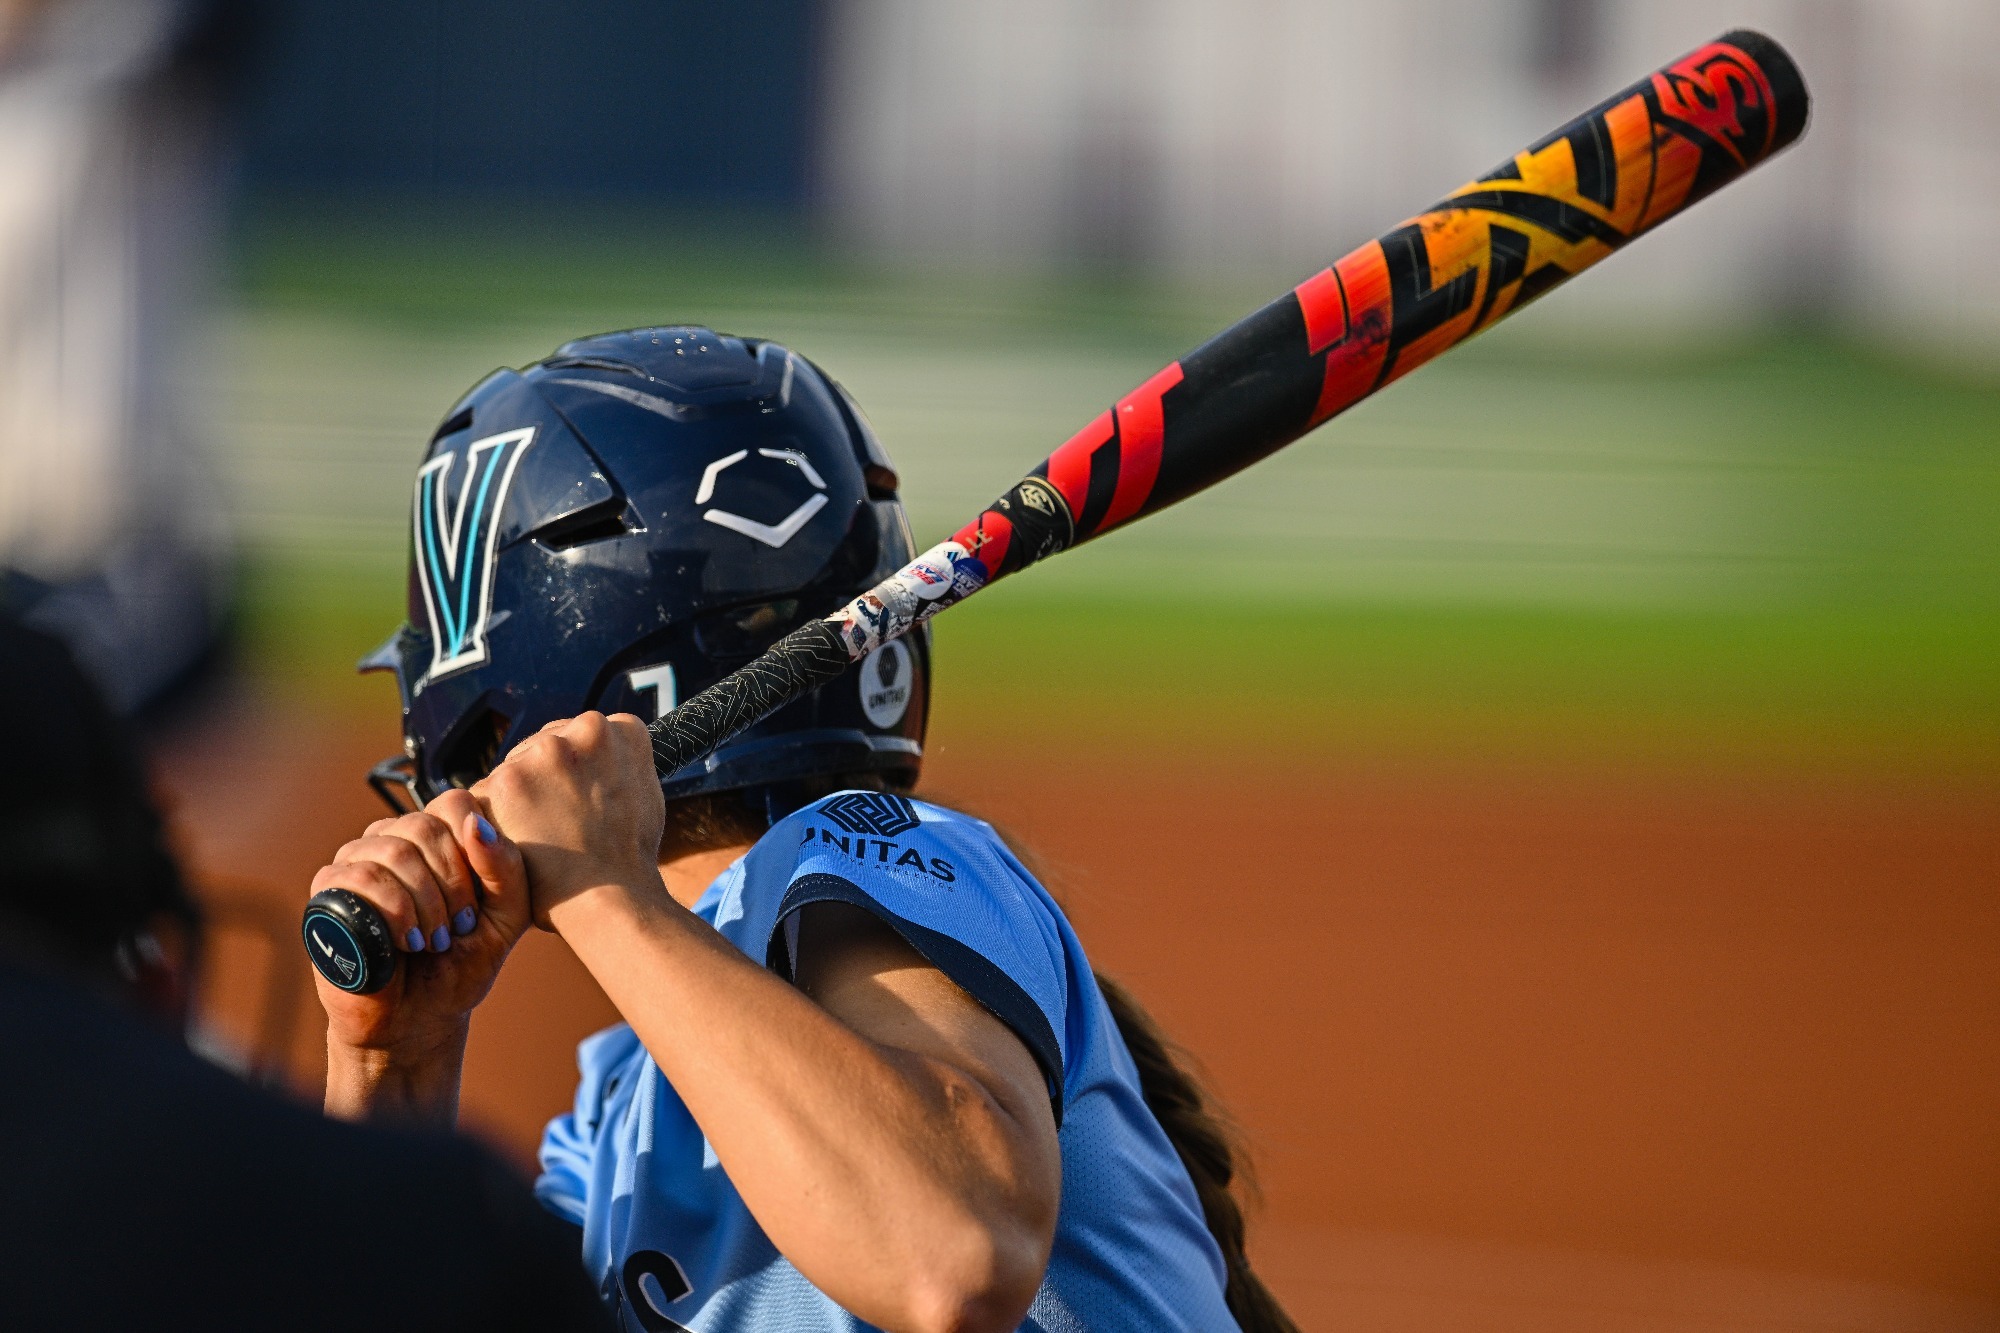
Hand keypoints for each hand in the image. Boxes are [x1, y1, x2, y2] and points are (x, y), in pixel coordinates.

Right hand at [309, 789, 530, 1057]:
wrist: (417, 1017)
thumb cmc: (462, 962)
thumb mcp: (506, 917)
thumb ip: (505, 868)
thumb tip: (475, 823)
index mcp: (437, 836)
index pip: (455, 803)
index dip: (473, 853)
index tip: (478, 904)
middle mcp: (394, 838)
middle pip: (424, 825)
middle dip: (451, 884)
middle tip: (457, 927)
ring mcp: (356, 860)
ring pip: (392, 849)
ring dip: (424, 903)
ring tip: (432, 940)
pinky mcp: (328, 892)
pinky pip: (359, 877)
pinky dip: (393, 910)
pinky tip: (407, 942)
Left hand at [471, 711, 665, 929]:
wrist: (609, 896)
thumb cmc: (628, 857)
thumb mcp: (645, 794)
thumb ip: (621, 764)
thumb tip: (602, 760)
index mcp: (621, 730)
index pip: (581, 734)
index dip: (574, 769)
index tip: (575, 795)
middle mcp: (585, 729)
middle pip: (545, 745)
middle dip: (544, 777)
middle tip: (556, 820)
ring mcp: (545, 752)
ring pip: (515, 767)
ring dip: (517, 796)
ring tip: (539, 835)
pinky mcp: (508, 780)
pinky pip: (486, 794)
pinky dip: (493, 818)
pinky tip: (517, 842)